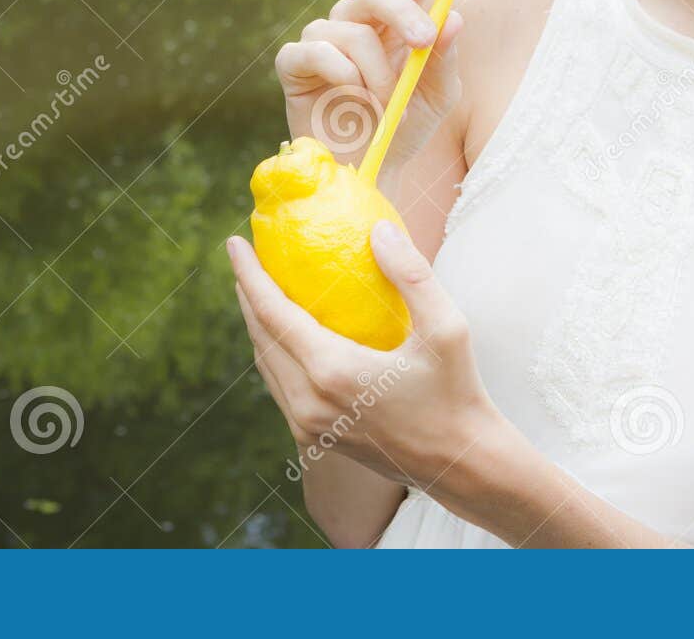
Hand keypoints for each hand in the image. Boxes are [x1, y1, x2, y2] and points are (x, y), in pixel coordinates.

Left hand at [226, 221, 497, 488]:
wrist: (459, 465)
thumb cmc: (456, 393)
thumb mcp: (447, 328)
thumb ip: (411, 275)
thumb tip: (378, 229)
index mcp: (332, 371)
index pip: (273, 313)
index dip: (249, 275)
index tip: (234, 242)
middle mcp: (309, 402)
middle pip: (260, 338)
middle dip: (246, 293)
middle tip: (245, 256)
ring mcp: (308, 425)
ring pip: (265, 365)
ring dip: (256, 324)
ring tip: (257, 288)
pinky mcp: (314, 438)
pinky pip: (279, 387)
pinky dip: (272, 353)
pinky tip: (284, 334)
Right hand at [274, 0, 463, 168]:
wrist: (366, 170)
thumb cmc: (402, 128)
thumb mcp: (436, 96)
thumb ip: (444, 58)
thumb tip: (453, 18)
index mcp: (393, 23)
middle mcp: (356, 22)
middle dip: (405, 13)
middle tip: (424, 42)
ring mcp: (323, 39)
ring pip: (354, 33)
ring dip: (378, 74)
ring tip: (387, 107)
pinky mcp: (293, 61)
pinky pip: (318, 51)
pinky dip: (343, 76)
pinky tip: (353, 99)